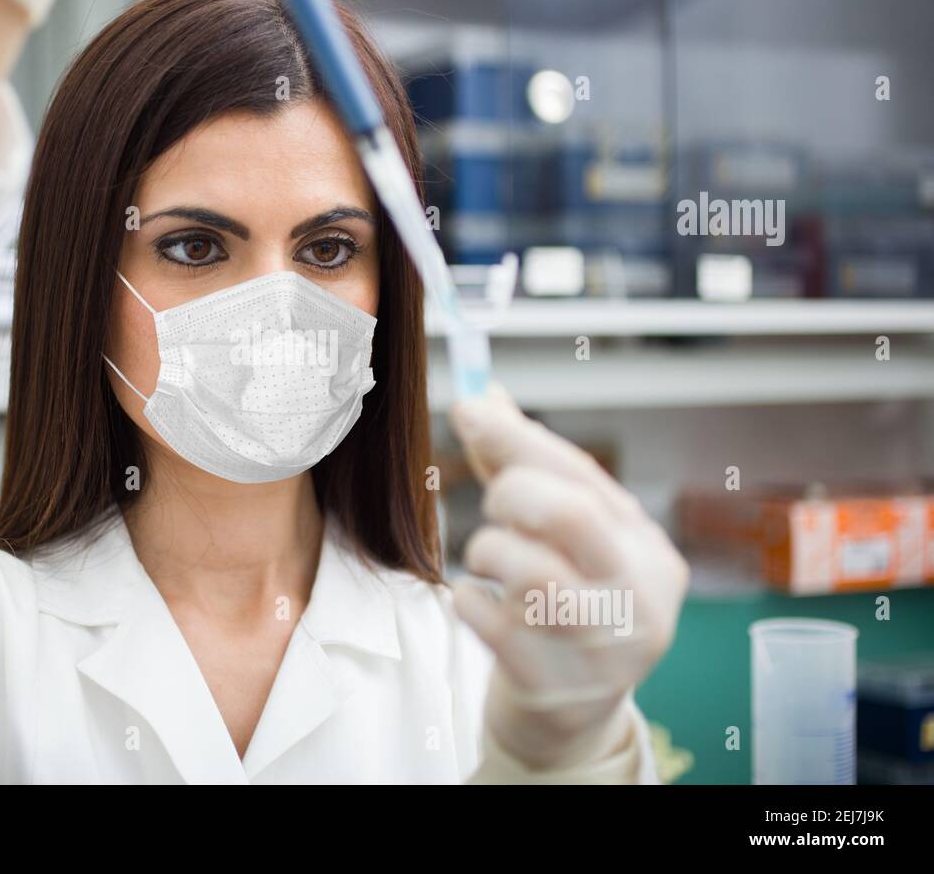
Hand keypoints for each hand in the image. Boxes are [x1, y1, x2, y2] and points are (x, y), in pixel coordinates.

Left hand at [449, 385, 687, 770]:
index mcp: (648, 552)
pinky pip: (491, 620)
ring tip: (486, 560)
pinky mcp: (554, 685)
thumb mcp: (561, 543)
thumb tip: (485, 396)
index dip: (519, 439)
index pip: (584, 476)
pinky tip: (477, 601)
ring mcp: (603, 650)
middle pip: (569, 514)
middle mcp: (640, 600)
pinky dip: (468, 599)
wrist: (564, 719)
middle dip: (512, 493)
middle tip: (493, 508)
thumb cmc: (559, 612)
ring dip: (488, 550)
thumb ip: (524, 470)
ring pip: (530, 570)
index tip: (470, 411)